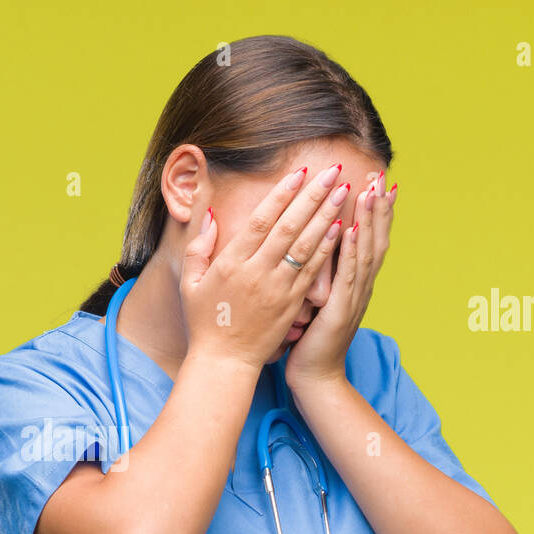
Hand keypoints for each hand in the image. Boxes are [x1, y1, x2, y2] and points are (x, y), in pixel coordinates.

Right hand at [180, 163, 349, 371]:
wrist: (224, 363)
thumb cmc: (204, 323)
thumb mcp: (190, 284)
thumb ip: (198, 248)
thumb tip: (211, 216)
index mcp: (231, 264)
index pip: (261, 220)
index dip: (282, 194)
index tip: (299, 172)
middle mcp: (257, 273)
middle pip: (289, 226)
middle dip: (313, 196)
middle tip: (333, 170)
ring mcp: (277, 289)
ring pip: (306, 245)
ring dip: (327, 215)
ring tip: (343, 190)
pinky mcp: (292, 304)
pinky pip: (312, 271)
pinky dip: (327, 248)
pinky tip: (341, 227)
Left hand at [285, 171, 396, 389]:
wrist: (315, 378)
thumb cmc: (309, 341)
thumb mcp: (317, 301)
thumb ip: (321, 275)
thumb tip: (315, 250)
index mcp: (354, 284)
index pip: (368, 240)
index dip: (375, 212)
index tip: (377, 182)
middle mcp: (359, 287)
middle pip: (374, 240)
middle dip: (378, 207)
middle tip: (380, 174)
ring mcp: (353, 299)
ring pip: (365, 253)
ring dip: (369, 221)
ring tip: (371, 191)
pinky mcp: (339, 311)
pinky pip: (346, 276)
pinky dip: (350, 251)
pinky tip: (351, 229)